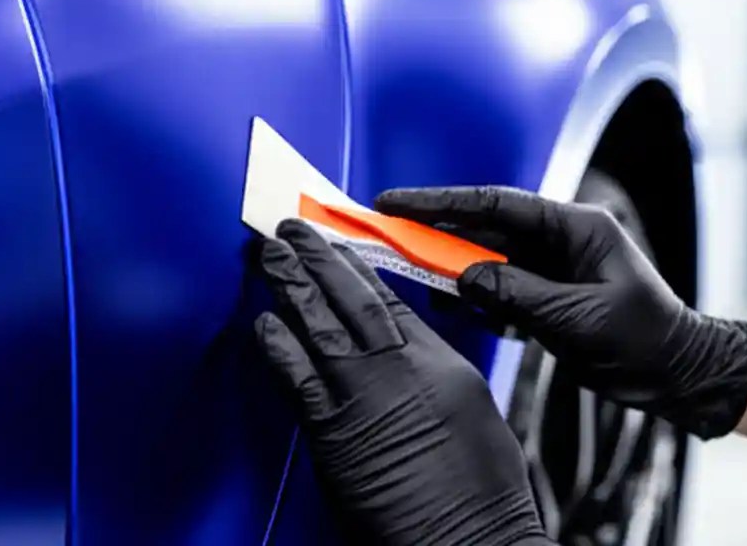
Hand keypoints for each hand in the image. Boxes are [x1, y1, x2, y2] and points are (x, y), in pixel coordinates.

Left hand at [254, 219, 552, 545]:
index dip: (358, 270)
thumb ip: (437, 377)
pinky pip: (296, 376)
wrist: (466, 542)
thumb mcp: (476, 417)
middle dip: (319, 260)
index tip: (339, 247)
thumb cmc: (482, 498)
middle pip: (351, 301)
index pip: (391, 303)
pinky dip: (278, 345)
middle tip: (293, 232)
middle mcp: (402, 369)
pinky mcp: (332, 431)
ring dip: (291, 286)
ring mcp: (365, 396)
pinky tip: (264, 323)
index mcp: (441, 364)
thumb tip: (410, 357)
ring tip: (271, 255)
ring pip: (320, 325)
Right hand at [376, 187, 746, 439]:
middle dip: (437, 233)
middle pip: (484, 230)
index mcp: (576, 227)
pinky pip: (499, 291)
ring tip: (414, 275)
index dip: (442, 202)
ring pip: (487, 262)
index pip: (496, 205)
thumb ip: (519, 295)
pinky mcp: (546, 297)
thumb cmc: (645, 340)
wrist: (678, 376)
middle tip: (387, 232)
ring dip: (453, 272)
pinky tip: (452, 307)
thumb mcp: (579, 318)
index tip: (397, 201)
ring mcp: (552, 268)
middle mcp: (560, 240)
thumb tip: (466, 279)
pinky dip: (475, 300)